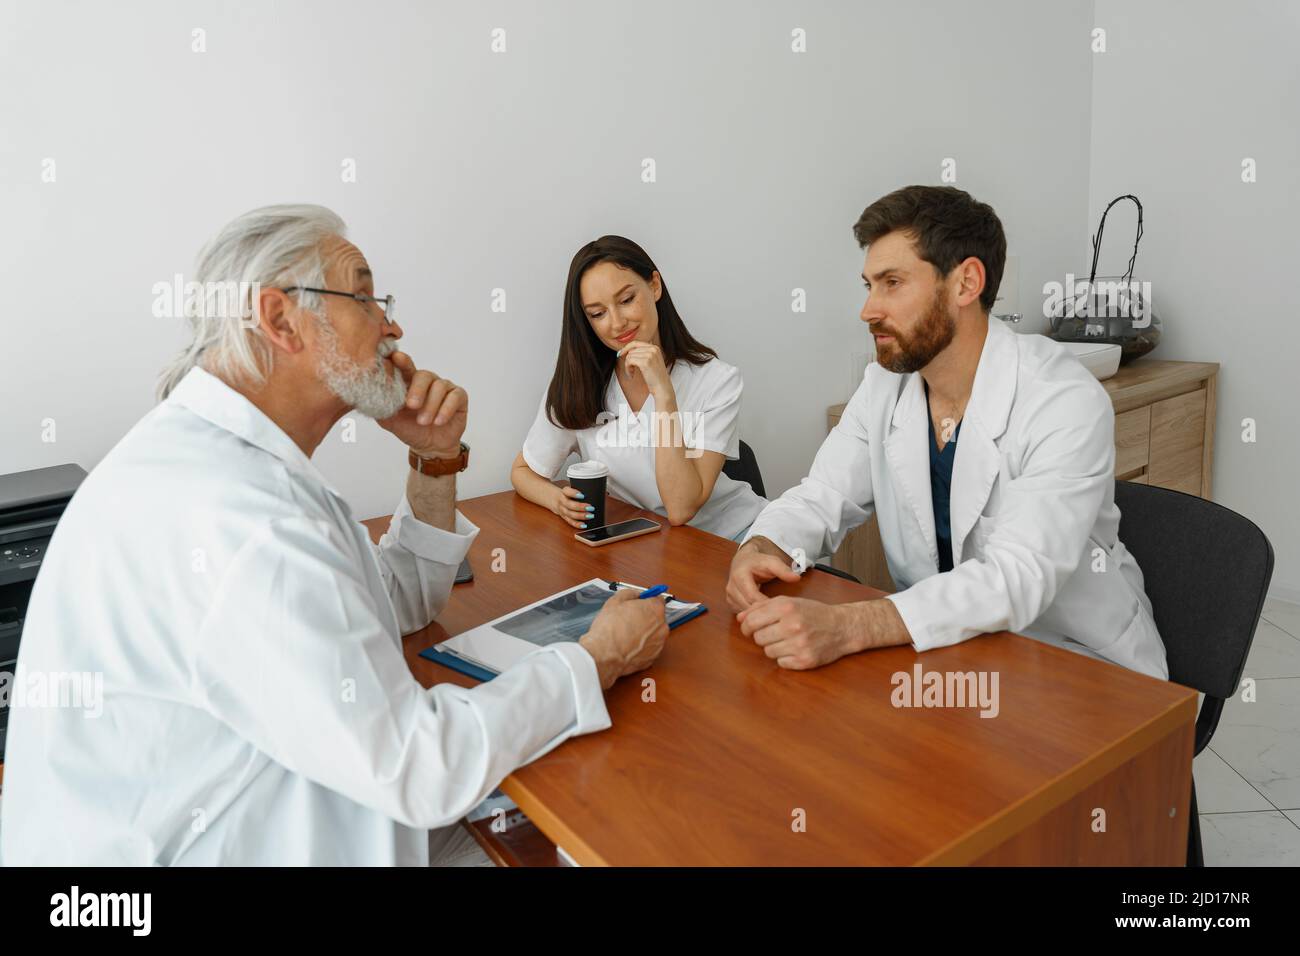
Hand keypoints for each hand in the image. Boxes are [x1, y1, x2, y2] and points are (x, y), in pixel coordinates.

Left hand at [378, 351, 466, 455]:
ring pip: (439, 387)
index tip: (396, 357)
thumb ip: (380, 406)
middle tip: (411, 405)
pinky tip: (439, 421)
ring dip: (431, 406)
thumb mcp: (390, 420)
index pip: (405, 367)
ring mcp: (444, 387)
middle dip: (417, 390)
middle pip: (424, 375)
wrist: (430, 446)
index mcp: (409, 382)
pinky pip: (455, 397)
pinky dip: (446, 409)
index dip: (402, 361)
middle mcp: (428, 381)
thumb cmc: (410, 429)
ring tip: (424, 422)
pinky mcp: (459, 397)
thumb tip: (366, 396)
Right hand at [552, 484, 595, 528]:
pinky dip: (577, 524)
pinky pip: (570, 521)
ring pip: (570, 514)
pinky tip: (584, 525)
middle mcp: (562, 501)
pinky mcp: (564, 517)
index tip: (582, 495)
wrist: (552, 498)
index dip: (574, 493)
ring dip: (580, 516)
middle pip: (569, 504)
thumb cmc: (566, 493)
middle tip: (591, 507)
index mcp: (564, 492)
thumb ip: (580, 490)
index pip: (567, 491)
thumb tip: (598, 492)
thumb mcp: (570, 489)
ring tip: (590, 516)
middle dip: (580, 507)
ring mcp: (562, 510)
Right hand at [579, 589, 668, 689]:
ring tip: (626, 633)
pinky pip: (649, 648)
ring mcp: (659, 644)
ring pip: (653, 634)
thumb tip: (634, 594)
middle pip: (656, 617)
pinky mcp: (653, 658)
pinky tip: (627, 645)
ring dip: (644, 632)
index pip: (657, 599)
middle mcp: (662, 627)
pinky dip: (641, 646)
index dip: (646, 599)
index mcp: (655, 609)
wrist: (604, 655)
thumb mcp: (615, 601)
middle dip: (645, 616)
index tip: (640, 601)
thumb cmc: (609, 630)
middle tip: (628, 618)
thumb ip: (629, 593)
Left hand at [617, 341, 671, 397]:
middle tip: (629, 369)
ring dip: (628, 366)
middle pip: (631, 350)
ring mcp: (650, 355)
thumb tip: (628, 349)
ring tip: (631, 373)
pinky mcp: (645, 362)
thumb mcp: (651, 361)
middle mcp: (653, 349)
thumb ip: (643, 353)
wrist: (662, 388)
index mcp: (655, 348)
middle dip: (628, 360)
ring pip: (629, 356)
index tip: (620, 354)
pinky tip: (631, 375)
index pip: (636, 343)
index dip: (626, 348)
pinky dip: (628, 369)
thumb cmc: (656, 378)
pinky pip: (629, 361)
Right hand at [725, 541, 801, 612]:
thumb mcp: (772, 562)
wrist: (744, 560)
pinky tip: (764, 615)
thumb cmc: (759, 562)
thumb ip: (784, 570)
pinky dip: (752, 615)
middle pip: (746, 606)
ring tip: (772, 617)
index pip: (752, 596)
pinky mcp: (730, 602)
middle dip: (762, 613)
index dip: (766, 604)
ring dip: (757, 616)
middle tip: (778, 617)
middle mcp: (731, 587)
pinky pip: (741, 613)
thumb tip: (797, 578)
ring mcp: (729, 596)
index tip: (780, 609)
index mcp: (739, 576)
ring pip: (743, 612)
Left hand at [737, 597, 859, 669]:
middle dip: (763, 636)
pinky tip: (796, 649)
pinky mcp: (805, 660)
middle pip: (758, 638)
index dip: (746, 627)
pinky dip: (785, 658)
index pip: (751, 621)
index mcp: (786, 608)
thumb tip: (740, 618)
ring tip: (788, 640)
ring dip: (774, 647)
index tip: (749, 629)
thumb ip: (762, 608)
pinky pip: (781, 663)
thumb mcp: (789, 603)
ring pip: (768, 652)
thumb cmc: (814, 613)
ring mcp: (799, 645)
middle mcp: (792, 626)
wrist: (842, 627)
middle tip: (774, 633)